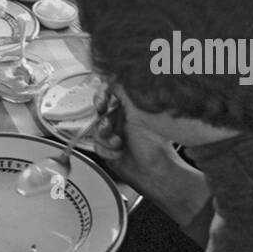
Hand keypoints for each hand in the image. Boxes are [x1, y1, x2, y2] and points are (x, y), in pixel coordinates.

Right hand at [94, 86, 209, 226]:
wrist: (155, 172)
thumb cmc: (155, 143)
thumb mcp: (142, 113)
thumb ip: (128, 95)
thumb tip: (117, 80)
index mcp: (129, 107)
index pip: (109, 93)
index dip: (101, 96)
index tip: (101, 103)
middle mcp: (120, 119)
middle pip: (99, 113)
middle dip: (102, 121)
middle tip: (107, 128)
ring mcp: (113, 135)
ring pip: (96, 130)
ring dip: (105, 138)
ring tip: (118, 144)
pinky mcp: (107, 150)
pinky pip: (97, 146)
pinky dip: (106, 150)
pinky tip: (118, 153)